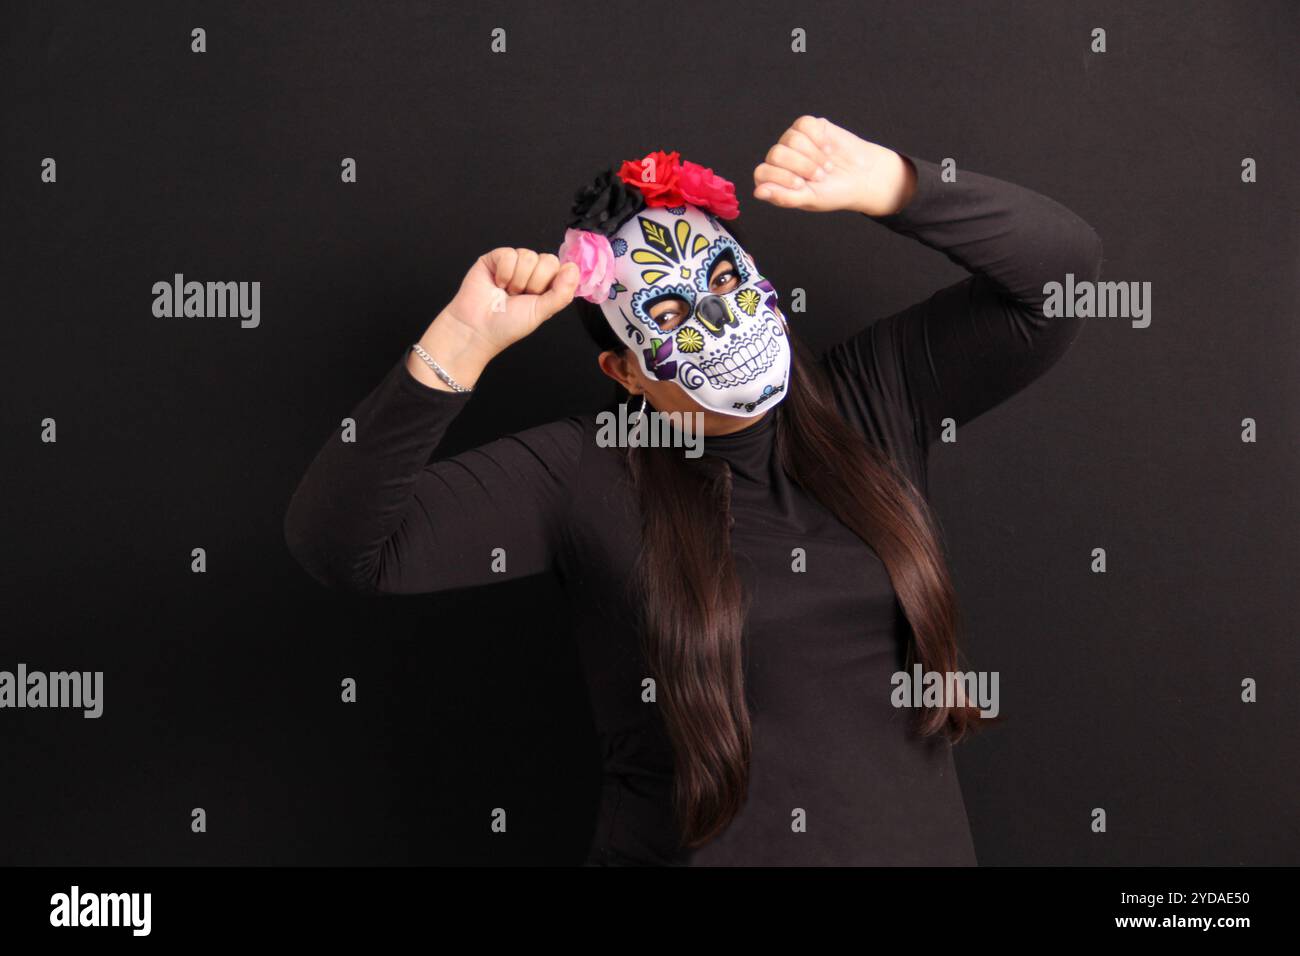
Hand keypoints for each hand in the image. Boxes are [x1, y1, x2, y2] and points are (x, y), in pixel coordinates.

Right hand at [409, 249, 578, 390]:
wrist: (478, 328)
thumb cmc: (507, 325)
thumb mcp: (542, 311)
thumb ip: (562, 292)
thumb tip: (574, 268)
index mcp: (546, 286)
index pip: (563, 268)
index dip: (553, 282)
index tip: (540, 297)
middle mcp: (532, 273)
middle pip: (548, 260)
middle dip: (535, 283)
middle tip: (520, 297)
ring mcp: (514, 263)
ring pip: (528, 256)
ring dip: (518, 280)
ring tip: (507, 293)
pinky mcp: (496, 258)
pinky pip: (509, 254)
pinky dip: (504, 273)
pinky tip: (497, 284)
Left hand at [752, 115, 915, 215]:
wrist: (860, 177)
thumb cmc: (833, 192)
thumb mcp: (809, 199)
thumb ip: (783, 197)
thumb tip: (758, 192)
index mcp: (776, 179)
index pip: (762, 172)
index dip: (781, 177)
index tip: (801, 185)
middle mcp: (781, 158)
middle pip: (777, 153)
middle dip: (801, 166)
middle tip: (820, 176)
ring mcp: (793, 141)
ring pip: (792, 138)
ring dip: (814, 155)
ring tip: (827, 166)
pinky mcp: (809, 127)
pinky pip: (805, 124)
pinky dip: (819, 139)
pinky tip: (828, 149)